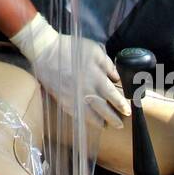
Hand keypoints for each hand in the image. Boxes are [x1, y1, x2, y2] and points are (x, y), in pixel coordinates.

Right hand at [10, 13, 129, 127]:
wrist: (46, 52)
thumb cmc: (72, 48)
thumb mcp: (94, 50)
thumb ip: (108, 65)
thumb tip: (116, 78)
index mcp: (97, 79)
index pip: (113, 96)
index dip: (121, 105)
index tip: (127, 112)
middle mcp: (88, 92)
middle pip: (104, 109)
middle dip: (113, 118)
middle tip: (120, 125)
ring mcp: (75, 98)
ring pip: (90, 115)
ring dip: (100, 122)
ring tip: (105, 126)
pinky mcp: (63, 100)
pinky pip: (76, 114)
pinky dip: (83, 120)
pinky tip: (87, 121)